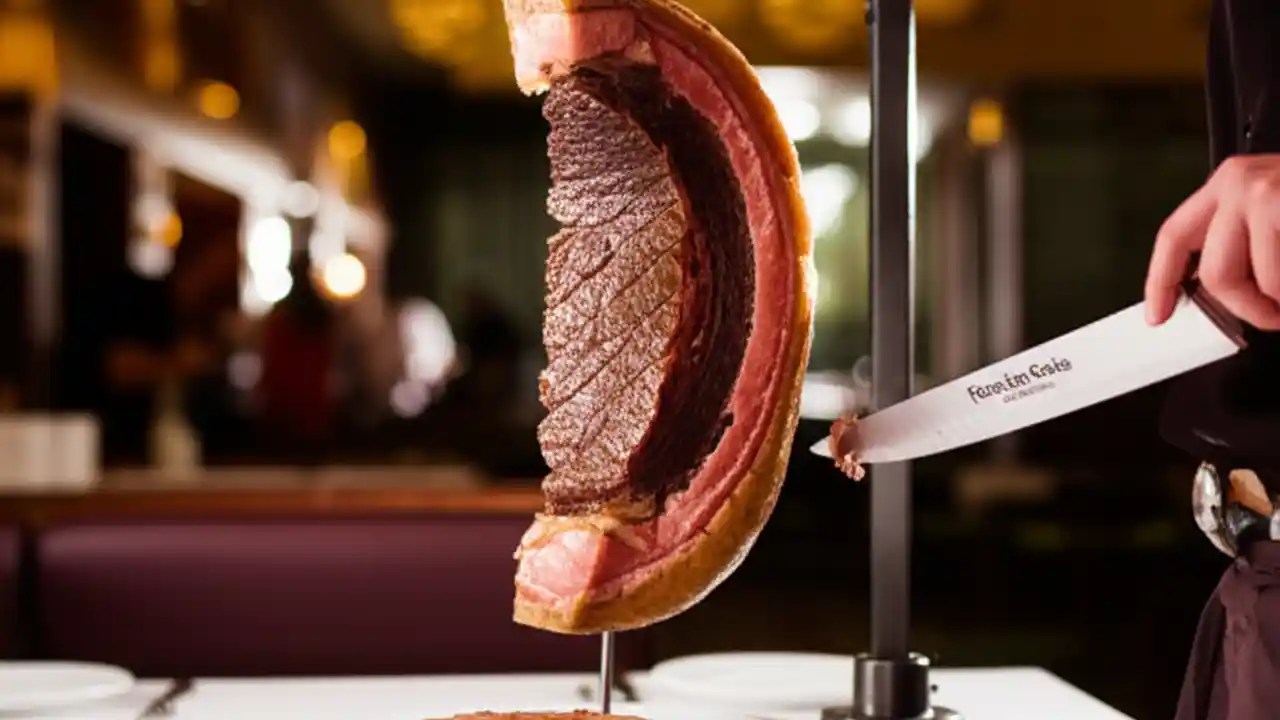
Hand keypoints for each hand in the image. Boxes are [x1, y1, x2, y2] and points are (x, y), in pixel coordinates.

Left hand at [1145, 154, 1279, 328]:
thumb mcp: (1275, 215)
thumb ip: (1243, 245)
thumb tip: (1206, 295)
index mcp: (1230, 184)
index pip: (1175, 236)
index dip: (1161, 280)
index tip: (1158, 315)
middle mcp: (1240, 182)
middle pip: (1215, 274)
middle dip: (1247, 309)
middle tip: (1276, 318)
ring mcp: (1266, 192)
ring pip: (1256, 283)